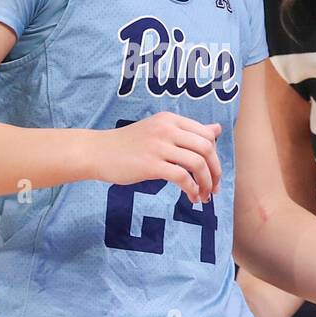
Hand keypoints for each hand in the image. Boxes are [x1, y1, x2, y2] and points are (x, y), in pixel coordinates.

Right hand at [94, 112, 221, 204]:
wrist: (98, 151)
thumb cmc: (128, 144)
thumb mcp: (159, 130)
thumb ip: (188, 131)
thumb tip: (217, 129)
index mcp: (171, 119)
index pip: (207, 135)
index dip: (215, 156)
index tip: (213, 173)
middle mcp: (167, 129)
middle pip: (207, 149)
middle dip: (215, 172)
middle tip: (214, 188)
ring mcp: (158, 146)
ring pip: (197, 164)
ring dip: (206, 184)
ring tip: (204, 196)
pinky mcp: (150, 164)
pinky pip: (182, 177)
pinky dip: (192, 189)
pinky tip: (191, 197)